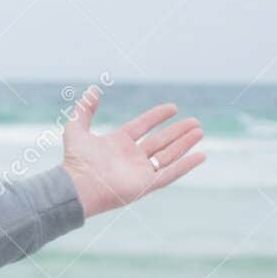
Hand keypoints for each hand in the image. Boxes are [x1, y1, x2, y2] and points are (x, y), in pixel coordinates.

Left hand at [61, 88, 205, 216]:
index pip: (142, 126)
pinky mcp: (146, 185)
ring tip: (199, 131)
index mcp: (117, 144)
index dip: (157, 116)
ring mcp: (139, 172)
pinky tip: (201, 156)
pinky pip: (170, 174)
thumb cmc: (75, 161)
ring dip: (184, 144)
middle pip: (160, 141)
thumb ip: (84, 110)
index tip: (173, 107)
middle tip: (195, 122)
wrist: (78, 186)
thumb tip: (92, 90)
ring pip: (168, 155)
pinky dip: (185, 166)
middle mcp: (131, 158)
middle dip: (178, 132)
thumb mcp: (76, 129)